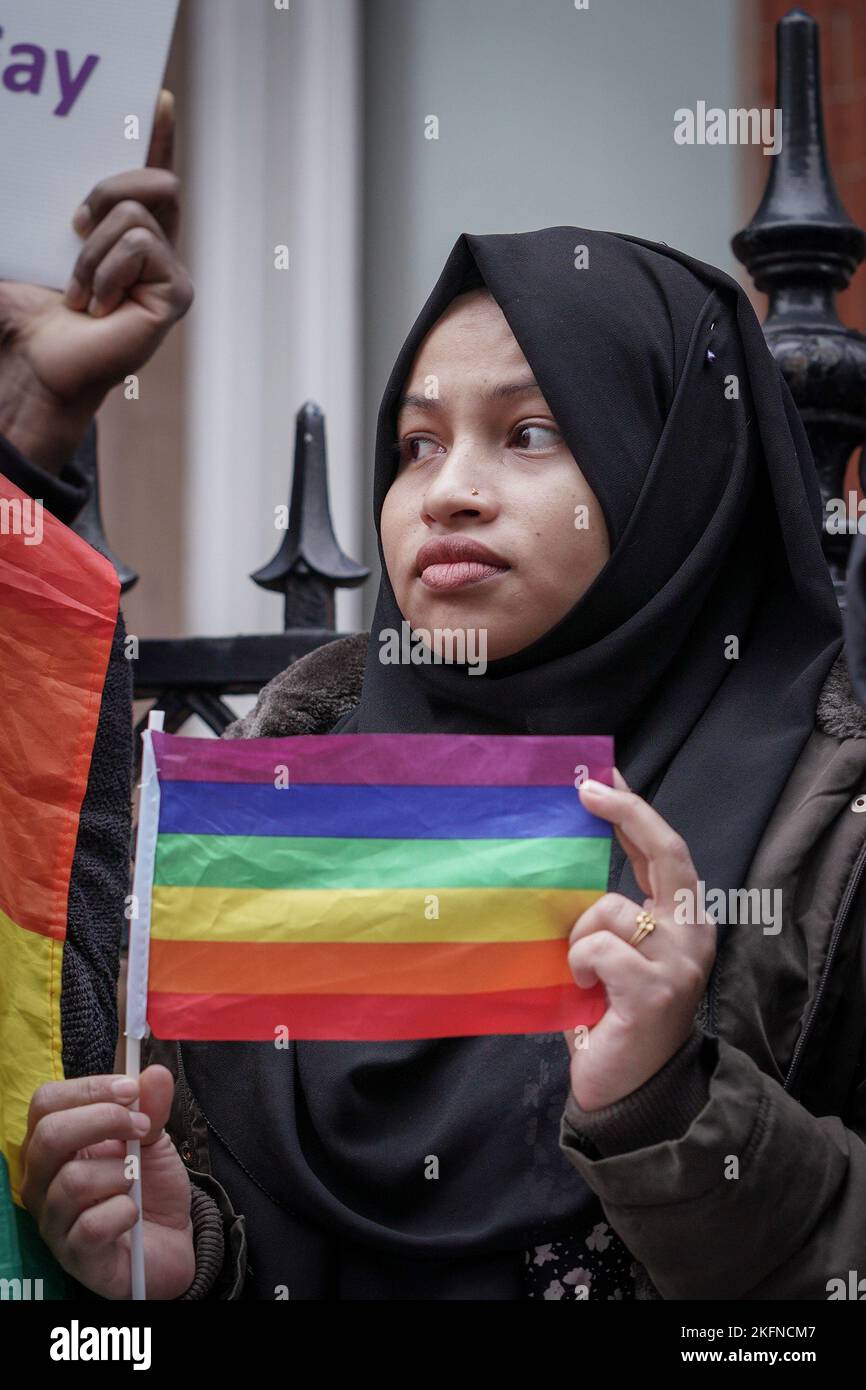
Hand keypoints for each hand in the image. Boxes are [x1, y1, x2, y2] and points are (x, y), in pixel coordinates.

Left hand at [0, 89, 192, 472]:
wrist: (34, 359)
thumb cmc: (28, 310)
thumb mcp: (25, 240)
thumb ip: (32, 205)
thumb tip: (22, 174)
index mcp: (122, 232)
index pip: (145, 175)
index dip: (156, 136)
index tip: (156, 99)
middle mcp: (154, 247)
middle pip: (155, 178)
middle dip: (108, 188)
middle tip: (71, 223)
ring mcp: (168, 270)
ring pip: (136, 213)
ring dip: (91, 251)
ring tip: (80, 293)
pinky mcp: (176, 292)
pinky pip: (142, 245)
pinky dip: (107, 272)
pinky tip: (100, 308)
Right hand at [21, 1066, 195, 1299]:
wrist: (171, 1241)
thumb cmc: (149, 1187)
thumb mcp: (154, 1138)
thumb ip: (152, 1107)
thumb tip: (156, 1073)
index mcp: (55, 1144)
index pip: (46, 1103)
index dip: (88, 1089)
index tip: (130, 1089)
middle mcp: (42, 1181)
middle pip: (50, 1135)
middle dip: (104, 1120)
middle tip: (141, 1127)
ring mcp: (52, 1220)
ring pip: (73, 1181)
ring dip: (120, 1172)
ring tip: (135, 1179)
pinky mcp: (73, 1256)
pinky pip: (91, 1225)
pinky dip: (124, 1211)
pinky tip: (133, 1213)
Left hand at [563, 768, 716, 1110]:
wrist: (630, 1092)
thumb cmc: (609, 1015)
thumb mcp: (612, 952)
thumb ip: (604, 910)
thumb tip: (566, 853)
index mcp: (682, 920)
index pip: (664, 850)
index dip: (633, 807)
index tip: (596, 775)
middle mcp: (692, 933)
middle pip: (667, 852)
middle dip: (627, 811)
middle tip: (585, 788)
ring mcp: (679, 962)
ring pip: (608, 909)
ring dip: (577, 936)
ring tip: (581, 975)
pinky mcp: (655, 990)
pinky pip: (596, 949)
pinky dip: (578, 965)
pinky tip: (585, 995)